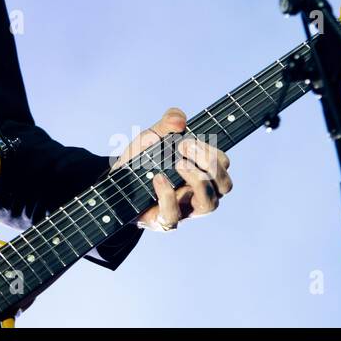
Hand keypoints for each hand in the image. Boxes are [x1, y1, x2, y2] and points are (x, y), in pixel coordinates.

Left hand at [111, 107, 231, 232]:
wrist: (115, 184)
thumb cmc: (140, 162)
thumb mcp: (152, 137)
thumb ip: (167, 123)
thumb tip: (179, 119)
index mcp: (201, 171)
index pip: (223, 163)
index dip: (210, 150)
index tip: (185, 140)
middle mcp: (199, 192)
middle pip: (225, 185)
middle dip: (210, 163)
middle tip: (184, 148)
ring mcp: (184, 209)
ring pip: (210, 204)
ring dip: (198, 180)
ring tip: (177, 164)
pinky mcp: (164, 221)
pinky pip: (174, 217)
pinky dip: (168, 196)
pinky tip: (158, 179)